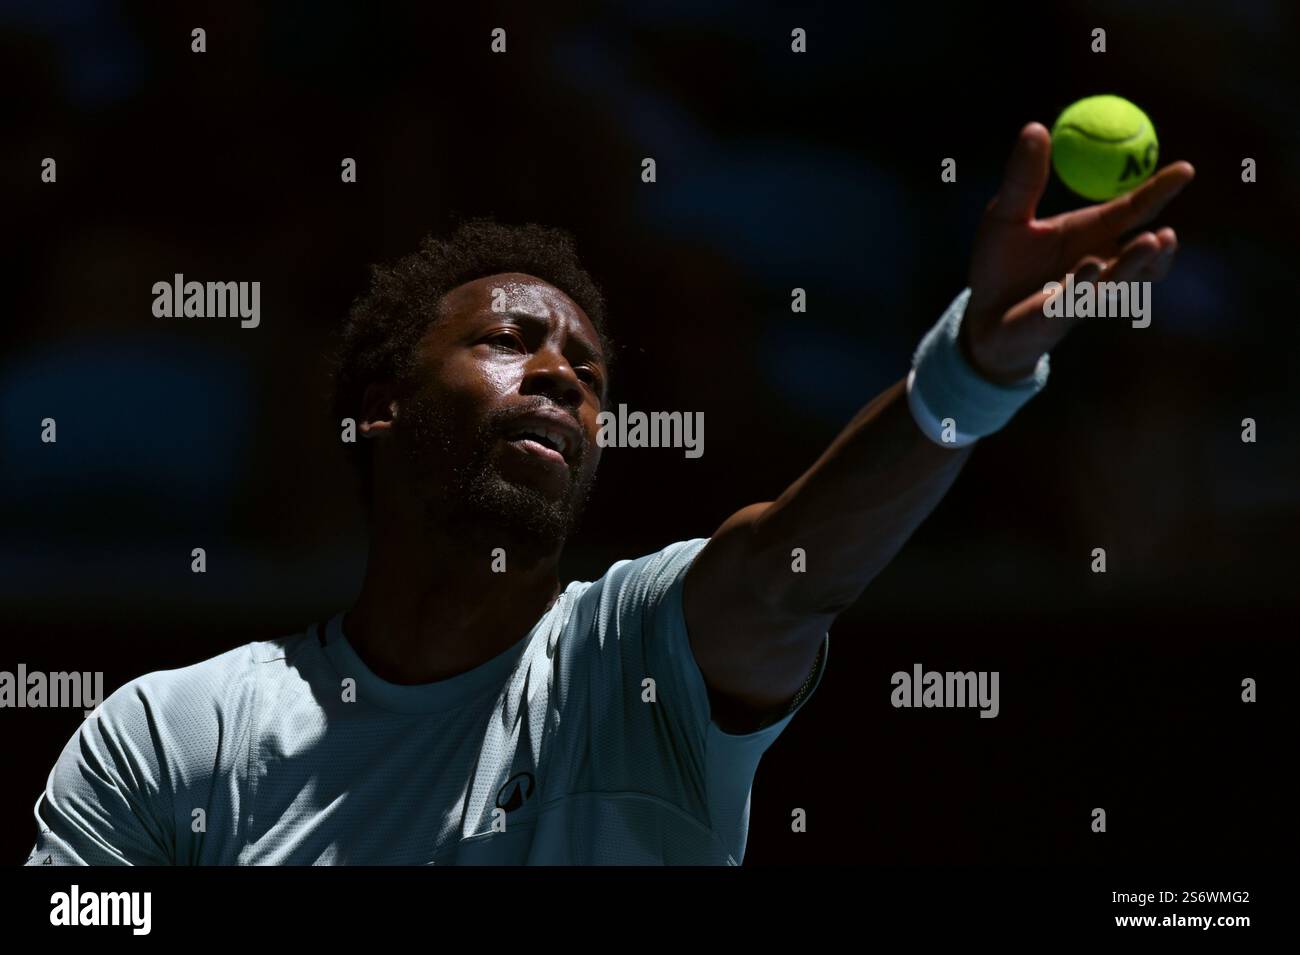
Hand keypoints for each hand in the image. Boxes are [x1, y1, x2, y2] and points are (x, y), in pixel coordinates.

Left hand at [962, 122, 1194, 382]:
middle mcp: (1100, 261)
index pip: (1134, 208)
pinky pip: (1081, 299)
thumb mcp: (1006, 215)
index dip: (1161, 190)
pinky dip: (1085, 283)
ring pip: (1122, 279)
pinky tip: (1089, 266)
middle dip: (1159, 240)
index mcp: (1091, 230)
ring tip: (1152, 240)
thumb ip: (1024, 178)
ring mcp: (1086, 291)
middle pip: (1141, 249)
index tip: (1186, 169)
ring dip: (1136, 261)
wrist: (981, 316)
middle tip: (1168, 224)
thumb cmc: (999, 265)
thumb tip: (1035, 126)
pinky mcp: (1063, 315)